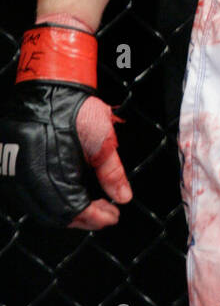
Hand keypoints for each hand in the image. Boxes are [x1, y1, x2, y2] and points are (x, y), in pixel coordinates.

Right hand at [0, 23, 132, 228]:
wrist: (50, 86)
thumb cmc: (77, 107)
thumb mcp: (102, 138)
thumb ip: (112, 172)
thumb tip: (123, 198)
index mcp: (51, 162)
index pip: (71, 206)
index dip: (94, 217)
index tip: (112, 216)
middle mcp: (27, 170)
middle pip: (54, 211)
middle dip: (82, 219)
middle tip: (104, 216)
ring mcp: (13, 170)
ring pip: (37, 207)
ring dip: (65, 214)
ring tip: (89, 210)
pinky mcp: (8, 166)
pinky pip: (25, 196)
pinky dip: (47, 204)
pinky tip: (66, 201)